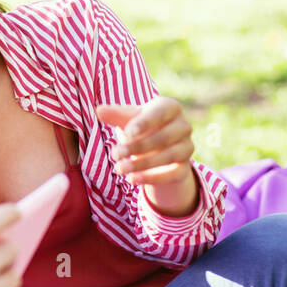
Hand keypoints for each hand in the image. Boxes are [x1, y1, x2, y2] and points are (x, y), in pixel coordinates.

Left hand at [97, 99, 198, 215]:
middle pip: (163, 137)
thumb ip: (115, 115)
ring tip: (119, 169)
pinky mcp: (184, 167)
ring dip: (142, 164)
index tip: (127, 133)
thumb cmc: (140, 126)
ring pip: (168, 156)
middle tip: (114, 154)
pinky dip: (152, 178)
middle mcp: (183, 126)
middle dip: (137, 147)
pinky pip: (172, 174)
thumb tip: (99, 110)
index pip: (160, 113)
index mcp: (170, 107)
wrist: (154, 149)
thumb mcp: (127, 119)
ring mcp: (187, 147)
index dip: (144, 123)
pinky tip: (132, 179)